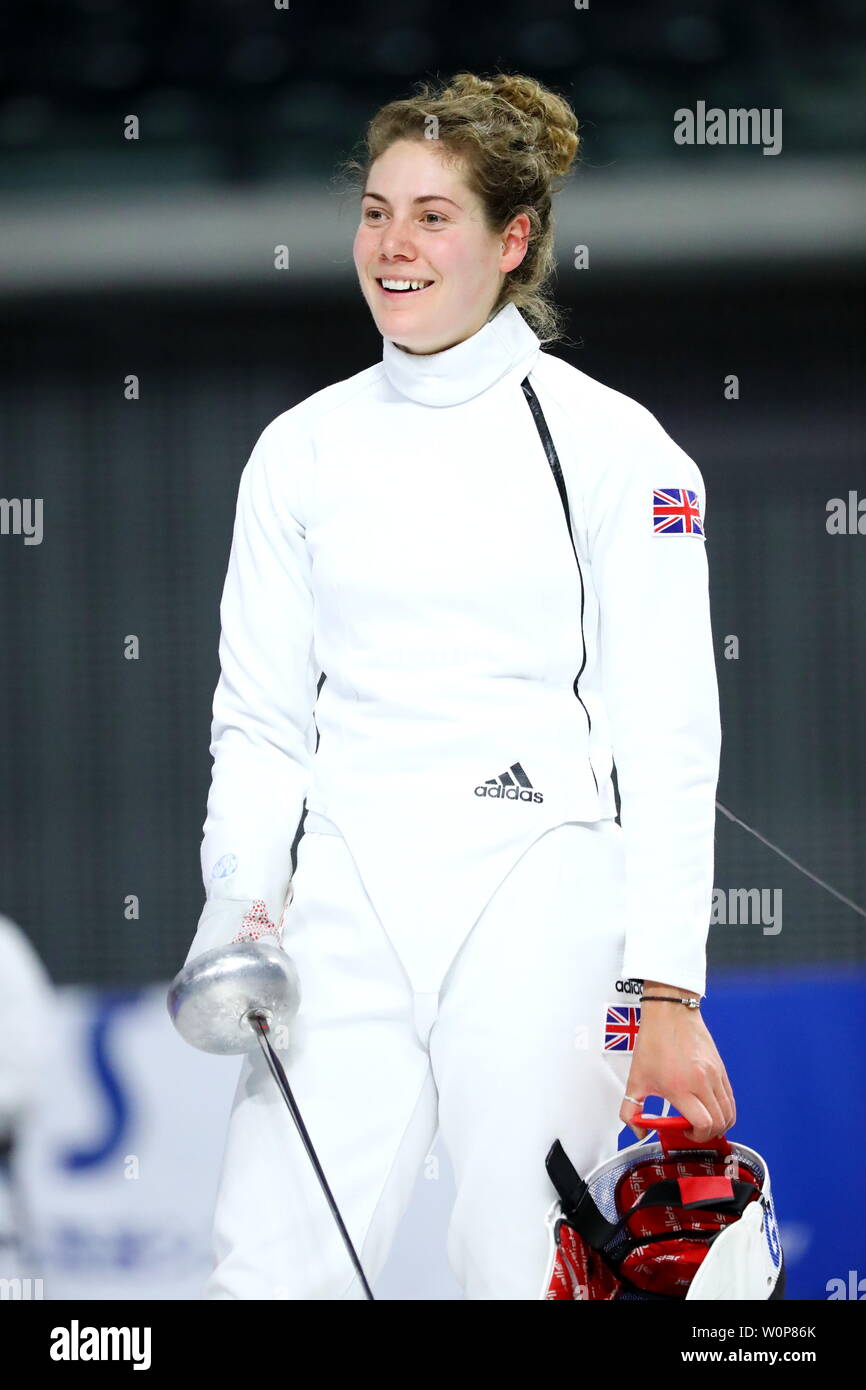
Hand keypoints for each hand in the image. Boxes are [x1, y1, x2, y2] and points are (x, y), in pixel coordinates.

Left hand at [619, 994, 735, 1143]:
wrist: (670, 1012)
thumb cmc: (653, 1041)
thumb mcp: (635, 1079)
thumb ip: (631, 1110)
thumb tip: (639, 1130)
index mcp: (680, 1087)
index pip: (703, 1124)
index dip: (697, 1137)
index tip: (686, 1134)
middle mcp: (702, 1082)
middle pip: (720, 1122)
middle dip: (709, 1134)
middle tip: (695, 1131)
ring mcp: (715, 1074)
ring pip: (729, 1111)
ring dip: (720, 1123)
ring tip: (705, 1122)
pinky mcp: (721, 1068)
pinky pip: (730, 1096)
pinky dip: (725, 1109)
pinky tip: (710, 1107)